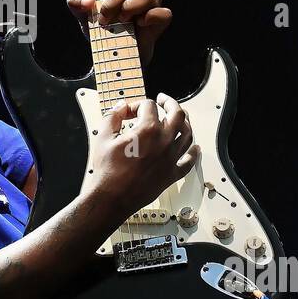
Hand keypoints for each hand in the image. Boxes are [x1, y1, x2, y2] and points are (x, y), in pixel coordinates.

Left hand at [66, 0, 172, 64]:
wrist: (112, 54)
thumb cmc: (101, 27)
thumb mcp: (82, 14)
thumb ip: (76, 1)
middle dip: (113, 4)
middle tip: (104, 19)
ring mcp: (153, 4)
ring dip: (129, 10)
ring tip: (121, 21)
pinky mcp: (161, 20)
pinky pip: (163, 13)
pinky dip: (149, 18)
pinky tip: (138, 25)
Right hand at [81, 94, 198, 221]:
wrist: (112, 198)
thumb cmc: (107, 171)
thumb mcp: (103, 137)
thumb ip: (112, 117)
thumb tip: (120, 107)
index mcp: (148, 129)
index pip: (148, 106)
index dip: (136, 105)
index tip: (128, 113)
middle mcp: (164, 141)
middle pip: (177, 114)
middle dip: (170, 103)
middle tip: (164, 100)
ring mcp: (171, 158)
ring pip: (188, 134)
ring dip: (185, 123)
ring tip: (180, 118)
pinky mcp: (172, 174)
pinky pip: (189, 162)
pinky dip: (193, 154)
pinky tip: (195, 148)